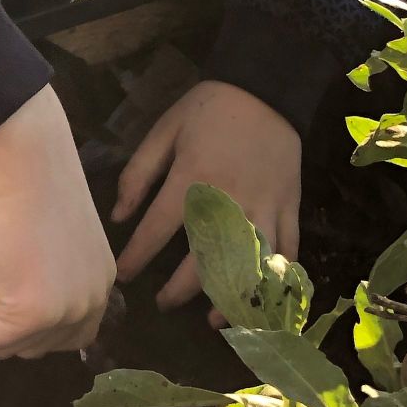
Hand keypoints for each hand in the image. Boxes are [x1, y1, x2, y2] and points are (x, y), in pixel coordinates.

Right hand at [0, 86, 117, 359]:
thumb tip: (10, 274)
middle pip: (36, 345)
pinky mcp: (31, 313)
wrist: (23, 154)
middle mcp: (92, 302)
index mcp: (98, 281)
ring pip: (8, 346)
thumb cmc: (28, 176)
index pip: (64, 331)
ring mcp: (64, 311)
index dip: (18, 317)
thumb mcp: (47, 232)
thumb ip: (42, 263)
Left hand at [114, 83, 301, 312]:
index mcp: (192, 179)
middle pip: (203, 261)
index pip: (157, 231)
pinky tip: (262, 300)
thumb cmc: (209, 109)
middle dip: (179, 290)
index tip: (123, 276)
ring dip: (231, 297)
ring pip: (247, 267)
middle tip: (163, 303)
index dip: (137, 258)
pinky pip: (286, 252)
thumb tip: (118, 215)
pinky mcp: (289, 208)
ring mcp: (263, 209)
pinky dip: (276, 280)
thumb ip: (139, 173)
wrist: (266, 88)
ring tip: (212, 319)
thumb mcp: (164, 130)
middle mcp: (228, 202)